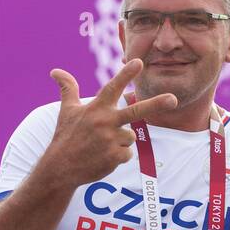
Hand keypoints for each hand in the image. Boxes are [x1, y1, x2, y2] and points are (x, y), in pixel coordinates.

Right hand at [42, 59, 177, 188]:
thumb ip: (67, 89)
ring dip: (120, 140)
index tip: (139, 62)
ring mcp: (111, 140)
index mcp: (96, 108)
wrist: (61, 168)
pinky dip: (118, 155)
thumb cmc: (65, 136)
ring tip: (101, 146)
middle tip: (174, 99)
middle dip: (156, 104)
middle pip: (136, 111)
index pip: (113, 87)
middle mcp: (105, 122)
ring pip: (130, 136)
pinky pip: (128, 153)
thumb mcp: (66, 111)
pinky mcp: (115, 157)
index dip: (126, 74)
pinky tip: (103, 157)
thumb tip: (55, 71)